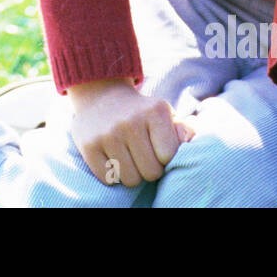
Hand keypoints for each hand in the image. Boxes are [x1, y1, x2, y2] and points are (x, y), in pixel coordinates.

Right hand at [67, 78, 192, 186]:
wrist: (100, 96)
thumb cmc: (141, 113)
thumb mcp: (164, 114)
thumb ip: (183, 130)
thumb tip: (187, 142)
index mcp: (155, 111)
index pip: (168, 157)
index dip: (164, 157)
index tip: (157, 148)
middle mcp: (130, 121)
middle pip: (151, 172)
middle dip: (148, 168)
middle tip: (141, 154)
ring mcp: (107, 134)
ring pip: (130, 179)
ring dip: (131, 173)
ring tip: (127, 156)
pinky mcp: (88, 146)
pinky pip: (108, 179)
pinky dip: (112, 173)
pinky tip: (111, 156)